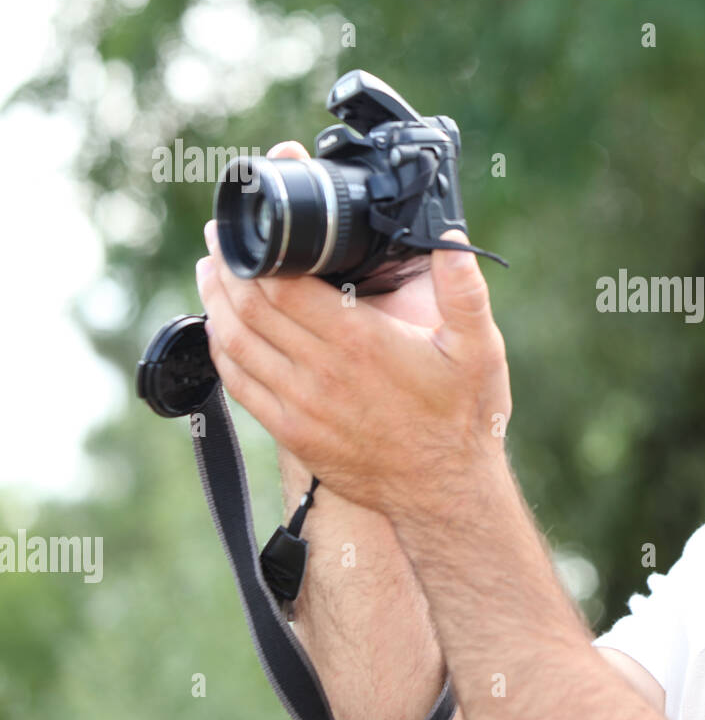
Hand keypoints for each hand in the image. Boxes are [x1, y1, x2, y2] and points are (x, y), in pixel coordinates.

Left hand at [196, 140, 512, 516]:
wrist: (446, 490)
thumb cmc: (463, 417)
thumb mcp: (480, 348)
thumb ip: (465, 291)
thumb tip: (451, 238)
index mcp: (359, 342)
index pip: (281, 287)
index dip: (252, 254)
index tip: (243, 229)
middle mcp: (321, 373)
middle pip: (248, 310)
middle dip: (225, 269)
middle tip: (218, 239)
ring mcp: (301, 407)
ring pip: (235, 345)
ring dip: (215, 305)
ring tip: (210, 275)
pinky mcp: (293, 434)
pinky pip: (240, 387)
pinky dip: (223, 352)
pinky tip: (222, 332)